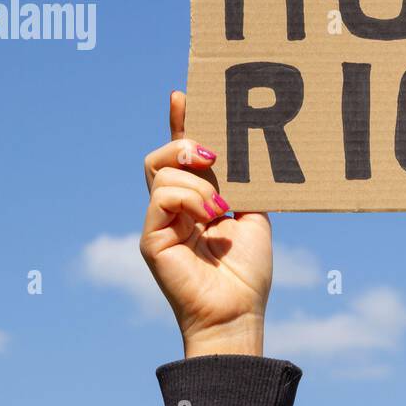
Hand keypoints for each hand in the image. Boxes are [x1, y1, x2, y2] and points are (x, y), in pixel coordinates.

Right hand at [139, 91, 271, 357]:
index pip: (181, 156)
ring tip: (222, 205)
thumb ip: (244, 185)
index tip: (183, 94)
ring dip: (197, 181)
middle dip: (186, 144)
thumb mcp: (254, 216)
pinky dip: (188, 198)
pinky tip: (211, 215)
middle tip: (214, 154)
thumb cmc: (248, 272)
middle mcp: (173, 209)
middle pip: (162, 157)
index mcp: (196, 202)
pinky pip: (161, 196)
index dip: (180, 124)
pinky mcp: (151, 238)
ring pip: (161, 172)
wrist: (238, 311)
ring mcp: (159, 223)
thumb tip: (244, 154)